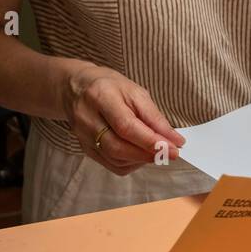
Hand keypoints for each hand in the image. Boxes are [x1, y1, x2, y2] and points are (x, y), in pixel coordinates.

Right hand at [65, 64, 184, 174]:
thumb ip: (154, 117)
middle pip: (118, 147)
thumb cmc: (108, 87)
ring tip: (156, 151)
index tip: (175, 148)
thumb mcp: (135, 92)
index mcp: (100, 97)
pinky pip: (111, 165)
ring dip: (141, 160)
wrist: (75, 88)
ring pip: (115, 159)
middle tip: (169, 153)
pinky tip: (140, 155)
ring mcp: (83, 137)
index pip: (126, 127)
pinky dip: (131, 164)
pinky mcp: (85, 149)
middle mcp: (87, 119)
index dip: (152, 141)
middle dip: (148, 154)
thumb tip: (175, 140)